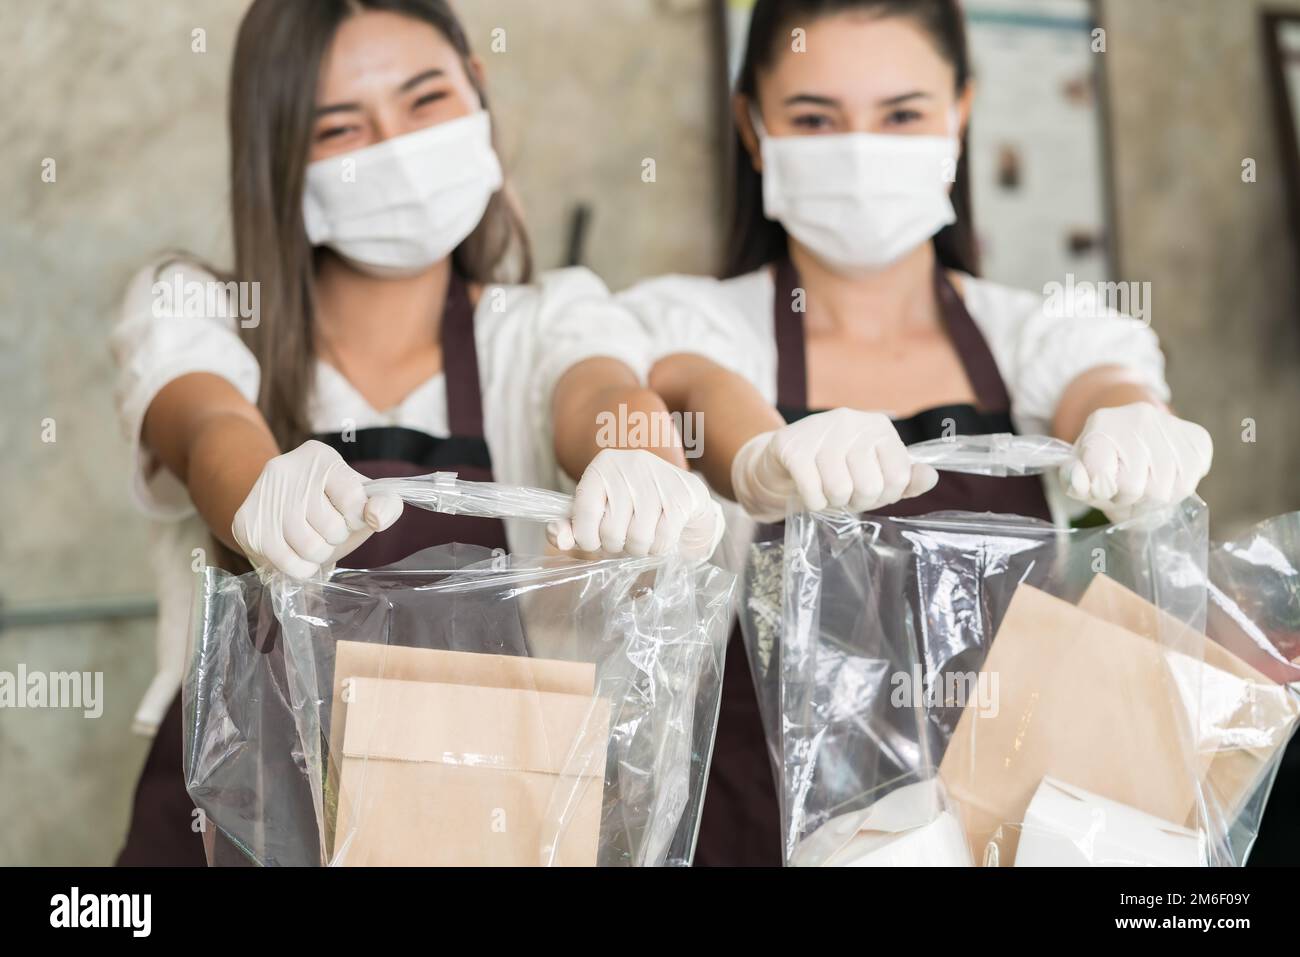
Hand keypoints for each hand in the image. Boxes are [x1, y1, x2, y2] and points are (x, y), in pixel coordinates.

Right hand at [232, 440, 403, 578]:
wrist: (279, 507)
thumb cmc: (329, 505)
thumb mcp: (363, 499)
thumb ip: (386, 504)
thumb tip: (375, 517)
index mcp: (320, 456)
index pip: (355, 499)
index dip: (358, 518)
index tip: (350, 515)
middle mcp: (287, 469)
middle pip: (332, 528)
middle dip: (336, 538)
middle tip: (326, 530)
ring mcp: (263, 496)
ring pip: (310, 547)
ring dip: (320, 555)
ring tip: (314, 542)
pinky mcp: (246, 524)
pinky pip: (287, 563)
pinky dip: (301, 568)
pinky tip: (298, 554)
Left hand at [547, 449, 724, 559]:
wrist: (689, 500)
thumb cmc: (636, 508)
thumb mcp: (599, 512)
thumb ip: (572, 526)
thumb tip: (558, 539)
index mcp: (602, 466)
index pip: (584, 514)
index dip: (588, 539)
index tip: (596, 540)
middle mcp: (629, 465)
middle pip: (611, 531)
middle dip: (617, 545)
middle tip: (626, 536)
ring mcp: (658, 479)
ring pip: (638, 539)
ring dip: (640, 549)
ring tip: (645, 536)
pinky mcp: (682, 496)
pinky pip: (662, 541)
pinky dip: (660, 548)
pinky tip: (663, 534)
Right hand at [729, 408, 938, 521]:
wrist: (781, 460)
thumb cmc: (834, 469)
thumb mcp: (873, 471)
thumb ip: (904, 478)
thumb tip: (931, 477)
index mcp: (878, 426)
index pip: (900, 476)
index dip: (886, 495)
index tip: (871, 491)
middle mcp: (851, 422)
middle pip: (870, 487)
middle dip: (856, 501)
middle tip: (844, 493)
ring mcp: (819, 432)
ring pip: (839, 491)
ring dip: (832, 503)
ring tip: (826, 490)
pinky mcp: (791, 447)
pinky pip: (813, 493)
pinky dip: (813, 503)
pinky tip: (808, 491)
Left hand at [1062, 402, 1211, 520]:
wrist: (1134, 428)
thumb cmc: (1103, 456)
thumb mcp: (1079, 467)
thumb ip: (1073, 480)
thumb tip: (1080, 483)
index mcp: (1102, 424)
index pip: (1101, 479)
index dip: (1102, 492)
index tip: (1102, 486)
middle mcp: (1139, 418)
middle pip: (1135, 488)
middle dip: (1127, 500)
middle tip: (1124, 491)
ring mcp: (1172, 426)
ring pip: (1166, 492)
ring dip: (1152, 501)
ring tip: (1144, 486)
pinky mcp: (1198, 438)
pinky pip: (1189, 484)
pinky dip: (1175, 491)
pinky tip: (1164, 478)